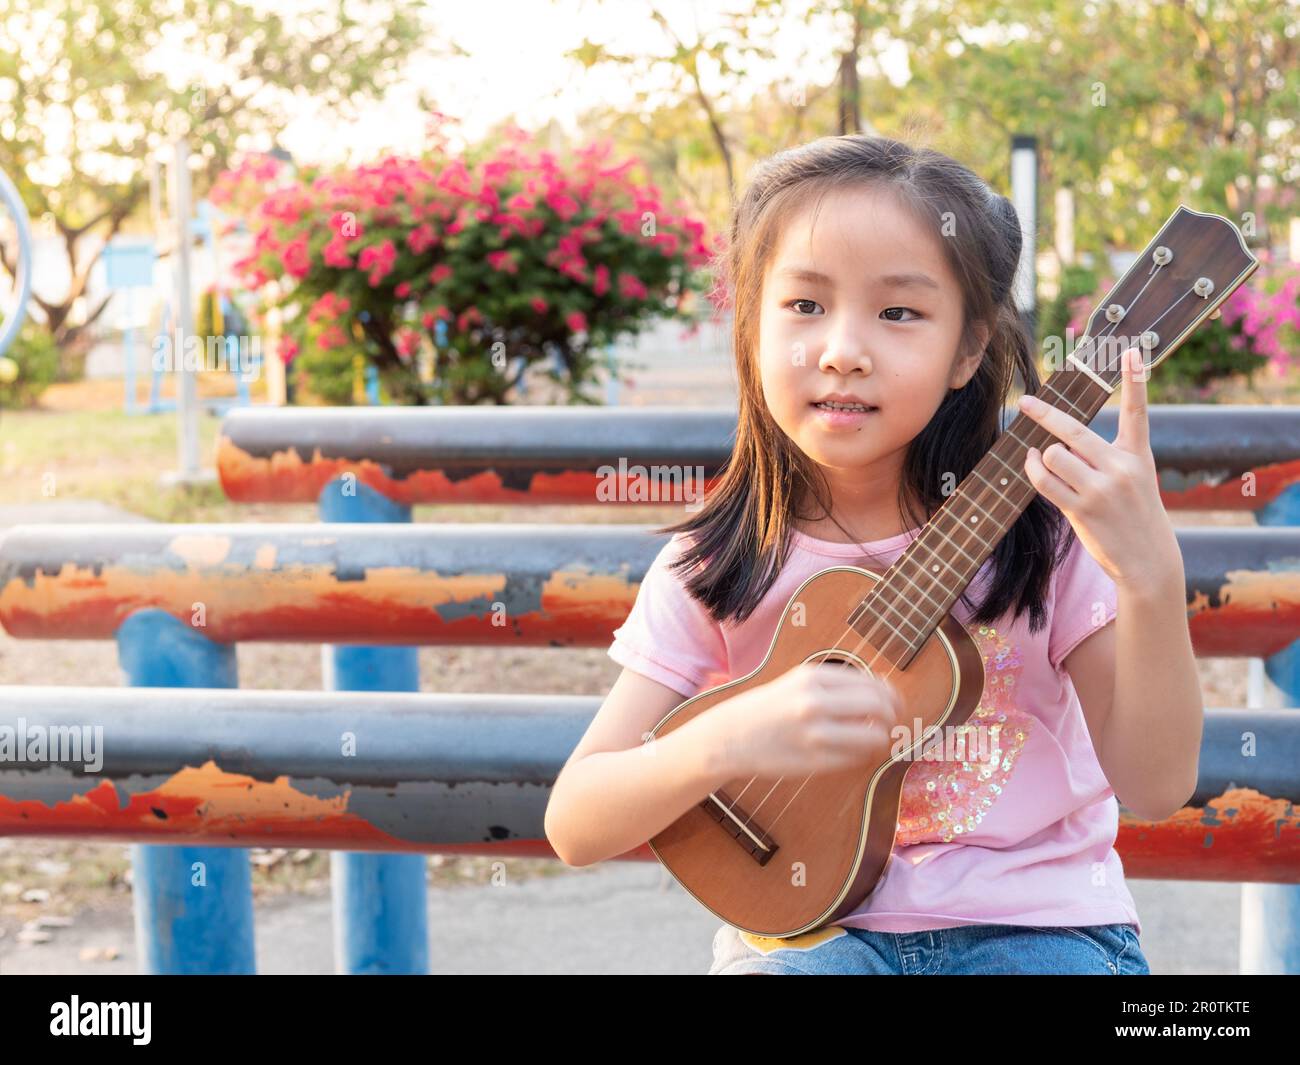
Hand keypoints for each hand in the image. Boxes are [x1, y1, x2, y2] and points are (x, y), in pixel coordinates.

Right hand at [704, 661, 902, 780]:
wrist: (731, 737)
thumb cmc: (769, 708)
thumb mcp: (798, 682)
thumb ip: (837, 684)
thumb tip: (885, 691)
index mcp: (812, 677)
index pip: (872, 683)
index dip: (891, 696)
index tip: (894, 704)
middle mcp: (814, 702)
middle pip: (879, 707)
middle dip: (891, 716)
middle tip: (889, 722)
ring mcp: (815, 733)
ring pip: (874, 736)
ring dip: (879, 738)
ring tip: (870, 738)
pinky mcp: (814, 761)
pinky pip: (857, 759)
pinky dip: (861, 755)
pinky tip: (850, 751)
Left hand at [1017, 346, 1181, 589]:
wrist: (1148, 560)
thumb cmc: (1136, 515)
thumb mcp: (1137, 479)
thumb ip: (1109, 455)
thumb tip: (1061, 441)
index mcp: (1138, 455)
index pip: (1137, 411)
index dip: (1136, 380)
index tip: (1133, 350)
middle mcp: (1121, 468)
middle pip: (1073, 430)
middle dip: (1045, 414)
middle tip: (1026, 402)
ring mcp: (1101, 489)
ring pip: (1054, 455)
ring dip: (1044, 457)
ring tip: (1048, 462)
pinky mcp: (1083, 510)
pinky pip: (1044, 481)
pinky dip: (1033, 470)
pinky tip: (1031, 465)